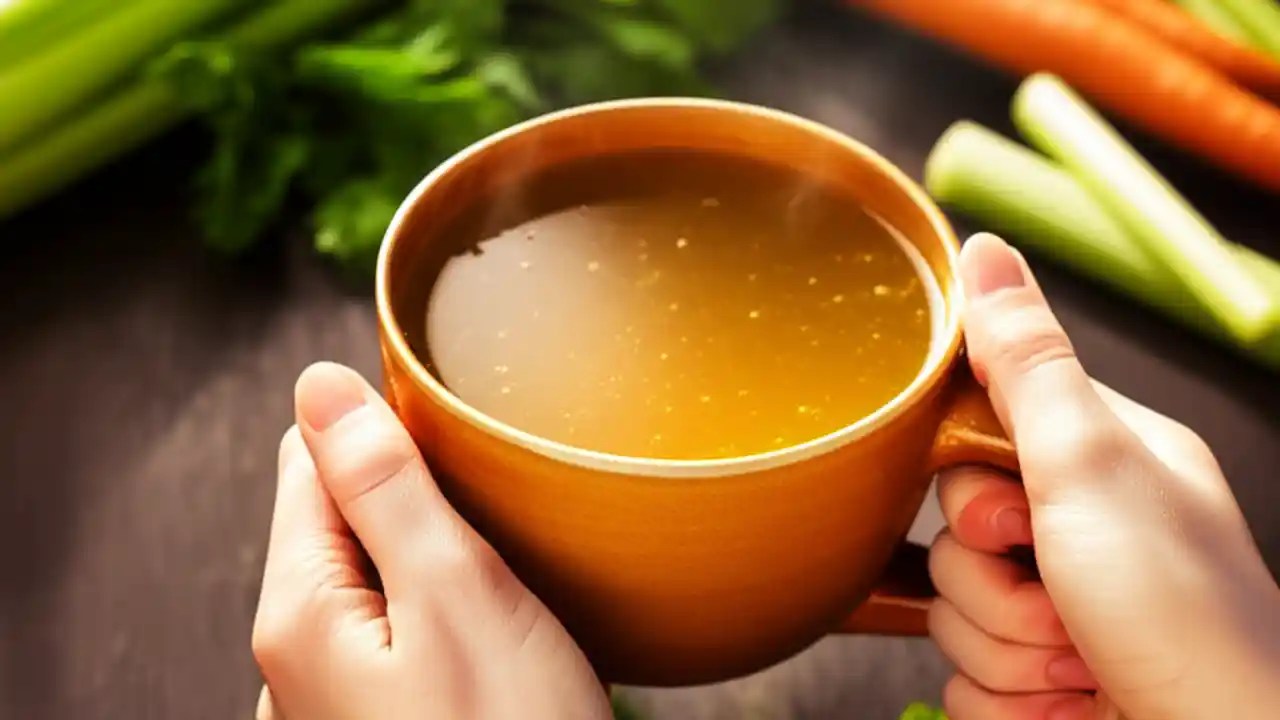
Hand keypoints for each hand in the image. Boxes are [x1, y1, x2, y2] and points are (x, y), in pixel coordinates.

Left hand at [252, 363, 610, 719]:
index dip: (393, 447)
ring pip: (384, 585)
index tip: (465, 474)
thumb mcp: (455, 595)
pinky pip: (405, 643)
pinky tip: (497, 655)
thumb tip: (320, 384)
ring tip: (505, 606)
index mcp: (297, 617)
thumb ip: (384, 487)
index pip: (310, 463)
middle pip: (348, 526)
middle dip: (424, 514)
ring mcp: (336, 705)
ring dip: (441, 574)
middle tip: (498, 553)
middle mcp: (294, 667)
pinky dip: (450, 628)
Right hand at [930, 234, 1279, 719]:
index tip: (1012, 515)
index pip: (975, 435)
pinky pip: (962, 679)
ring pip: (950, 611)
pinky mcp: (1037, 680)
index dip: (970, 484)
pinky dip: (1009, 702)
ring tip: (1080, 662)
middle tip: (1059, 593)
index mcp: (1097, 461)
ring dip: (1006, 651)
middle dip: (993, 583)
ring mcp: (1057, 607)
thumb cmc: (1187, 619)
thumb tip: (985, 253)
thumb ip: (1025, 363)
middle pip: (951, 533)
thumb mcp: (1092, 467)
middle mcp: (1076, 530)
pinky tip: (1071, 700)